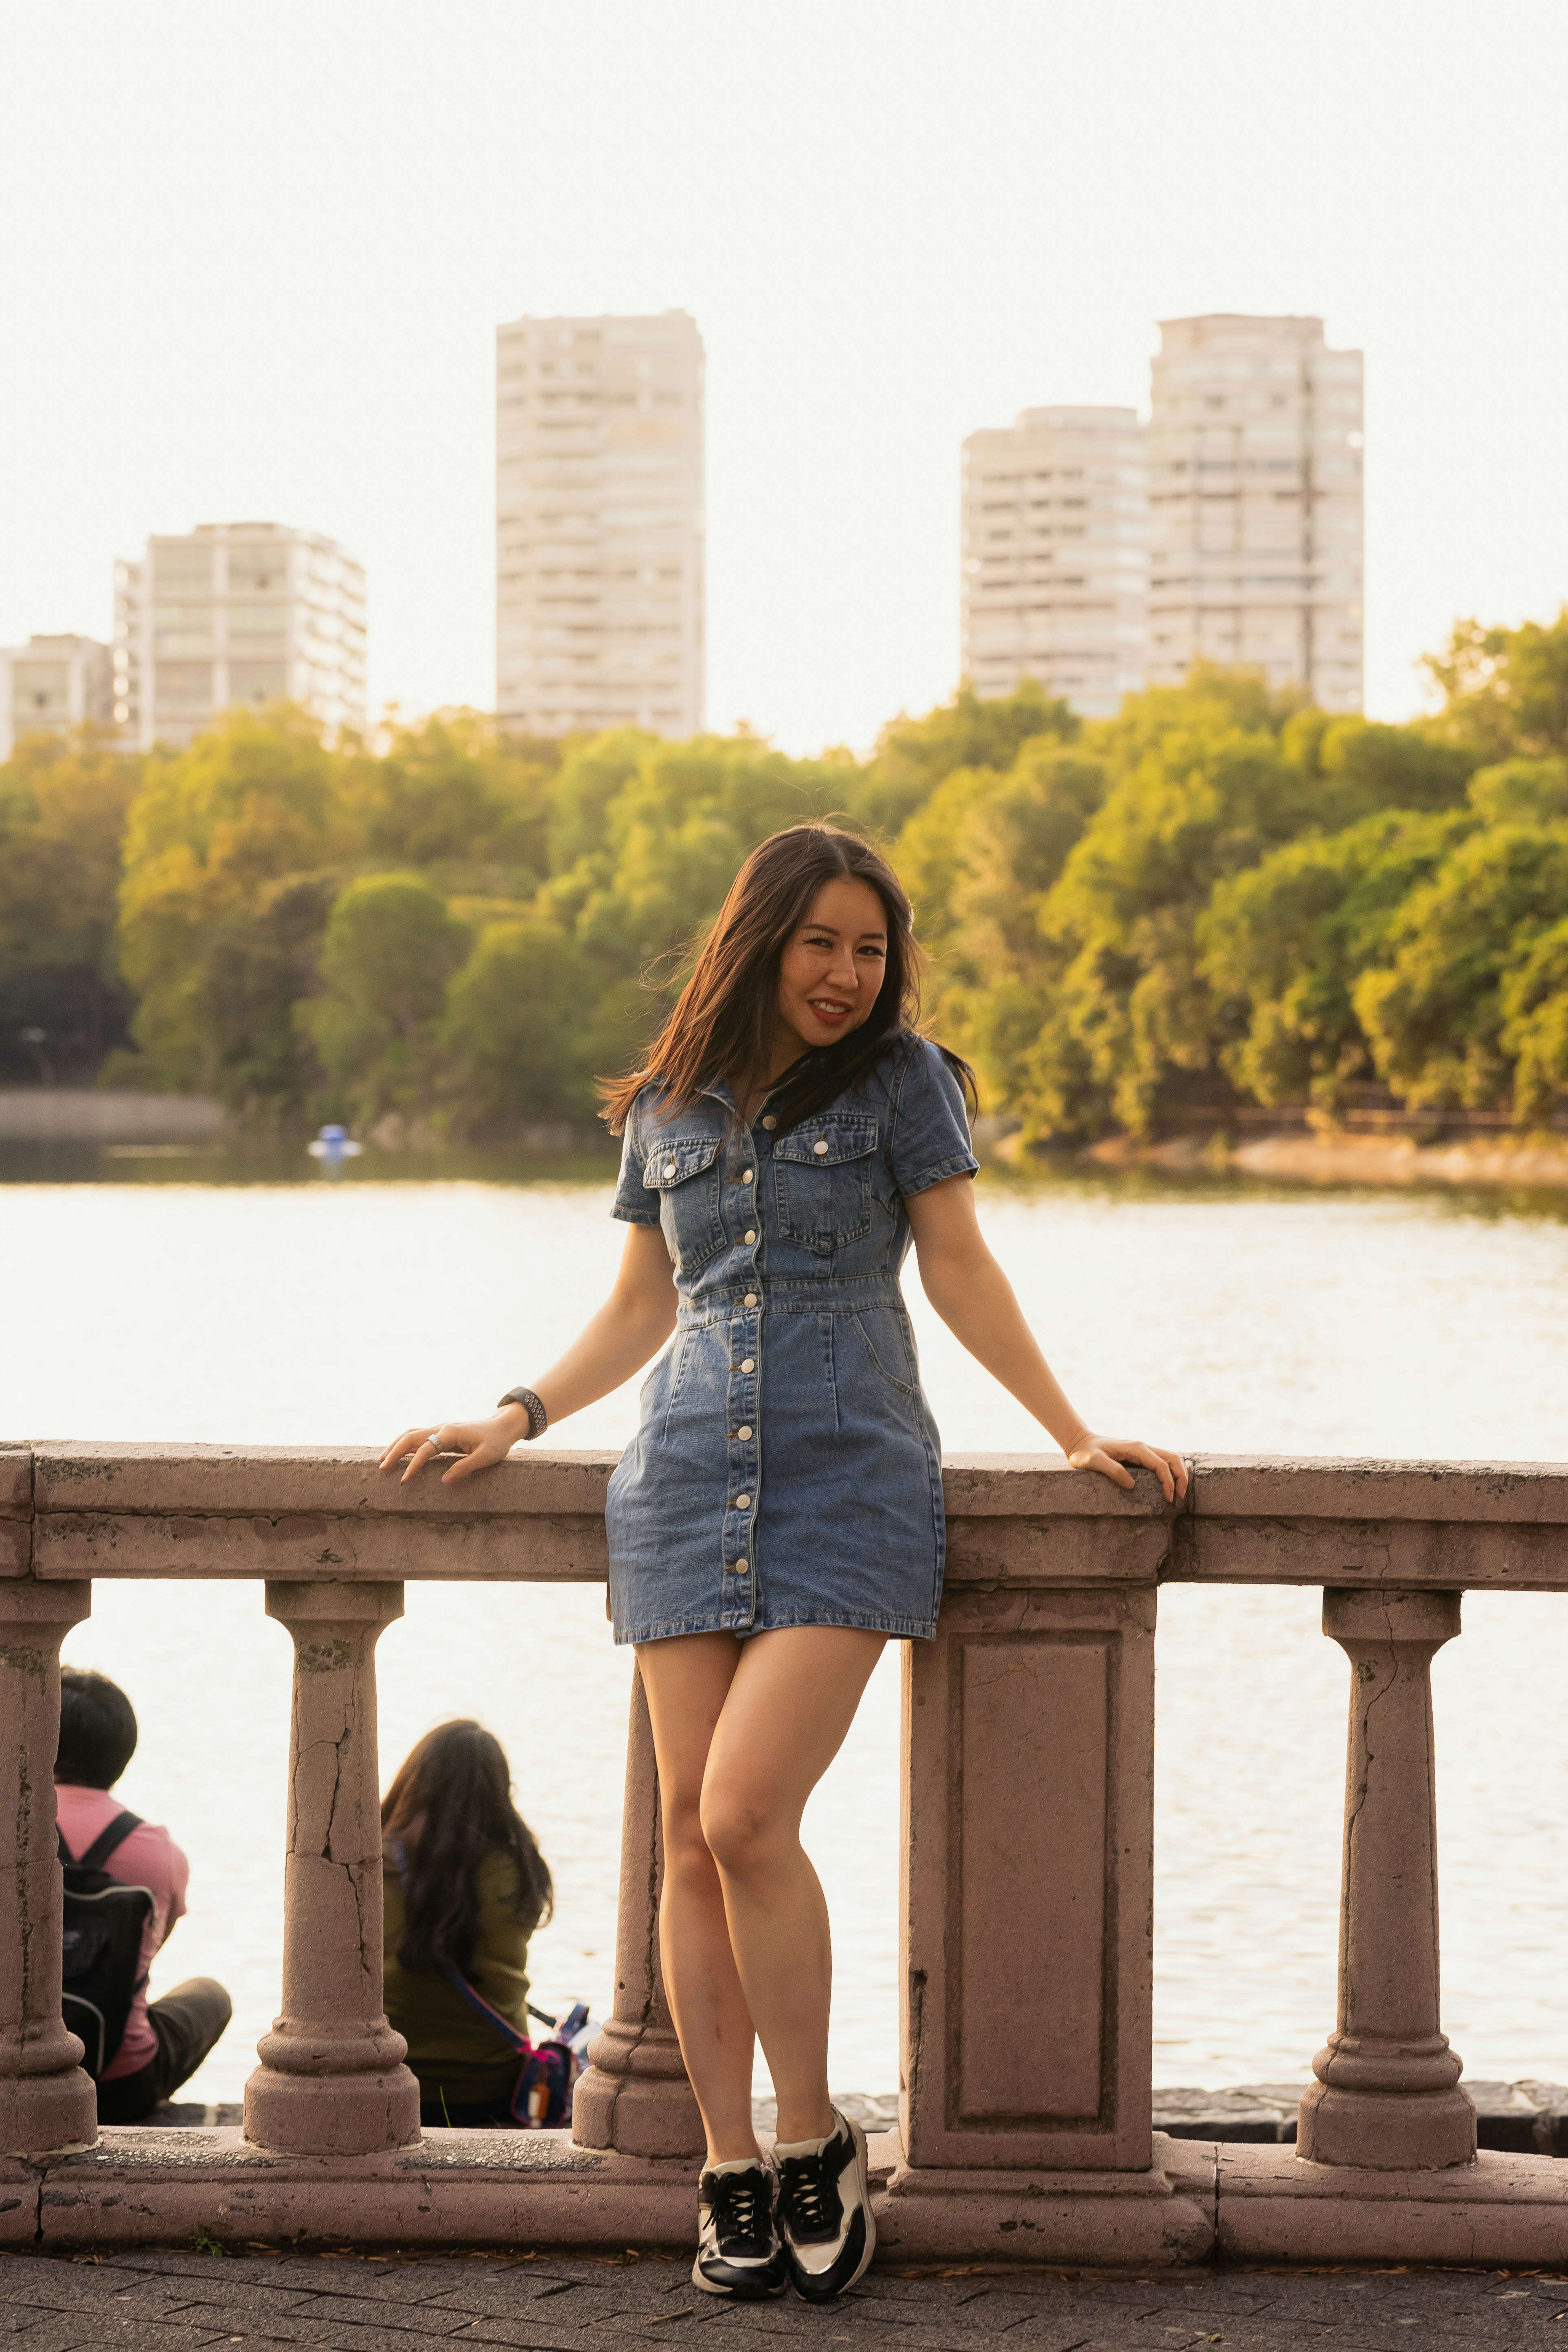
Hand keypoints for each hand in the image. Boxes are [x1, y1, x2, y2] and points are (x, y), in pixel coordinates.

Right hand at [379, 1407, 529, 1486]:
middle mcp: (441, 1428)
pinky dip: (405, 1443)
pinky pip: (418, 1436)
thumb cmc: (497, 1442)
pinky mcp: (442, 1433)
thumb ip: (465, 1468)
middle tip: (382, 1468)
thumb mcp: (486, 1457)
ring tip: (382, 1460)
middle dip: (395, 1452)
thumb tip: (444, 1481)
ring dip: (396, 1445)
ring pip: (412, 1434)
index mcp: (450, 1433)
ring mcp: (441, 1429)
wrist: (504, 1426)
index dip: (413, 1465)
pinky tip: (398, 1453)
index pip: (425, 1449)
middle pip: (411, 1437)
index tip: (404, 1480)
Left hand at [1066, 1432, 1187, 1501]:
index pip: (1160, 1464)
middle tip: (1180, 1497)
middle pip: (1172, 1458)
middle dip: (1180, 1477)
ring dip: (1178, 1474)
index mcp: (1135, 1448)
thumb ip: (1112, 1470)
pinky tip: (1170, 1484)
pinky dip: (1170, 1471)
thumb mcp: (1094, 1462)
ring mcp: (1141, 1450)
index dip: (1168, 1481)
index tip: (1169, 1498)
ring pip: (1169, 1458)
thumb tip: (1132, 1485)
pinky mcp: (1139, 1455)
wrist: (1080, 1442)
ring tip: (1178, 1493)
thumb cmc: (1084, 1453)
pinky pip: (1161, 1461)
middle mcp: (1142, 1447)